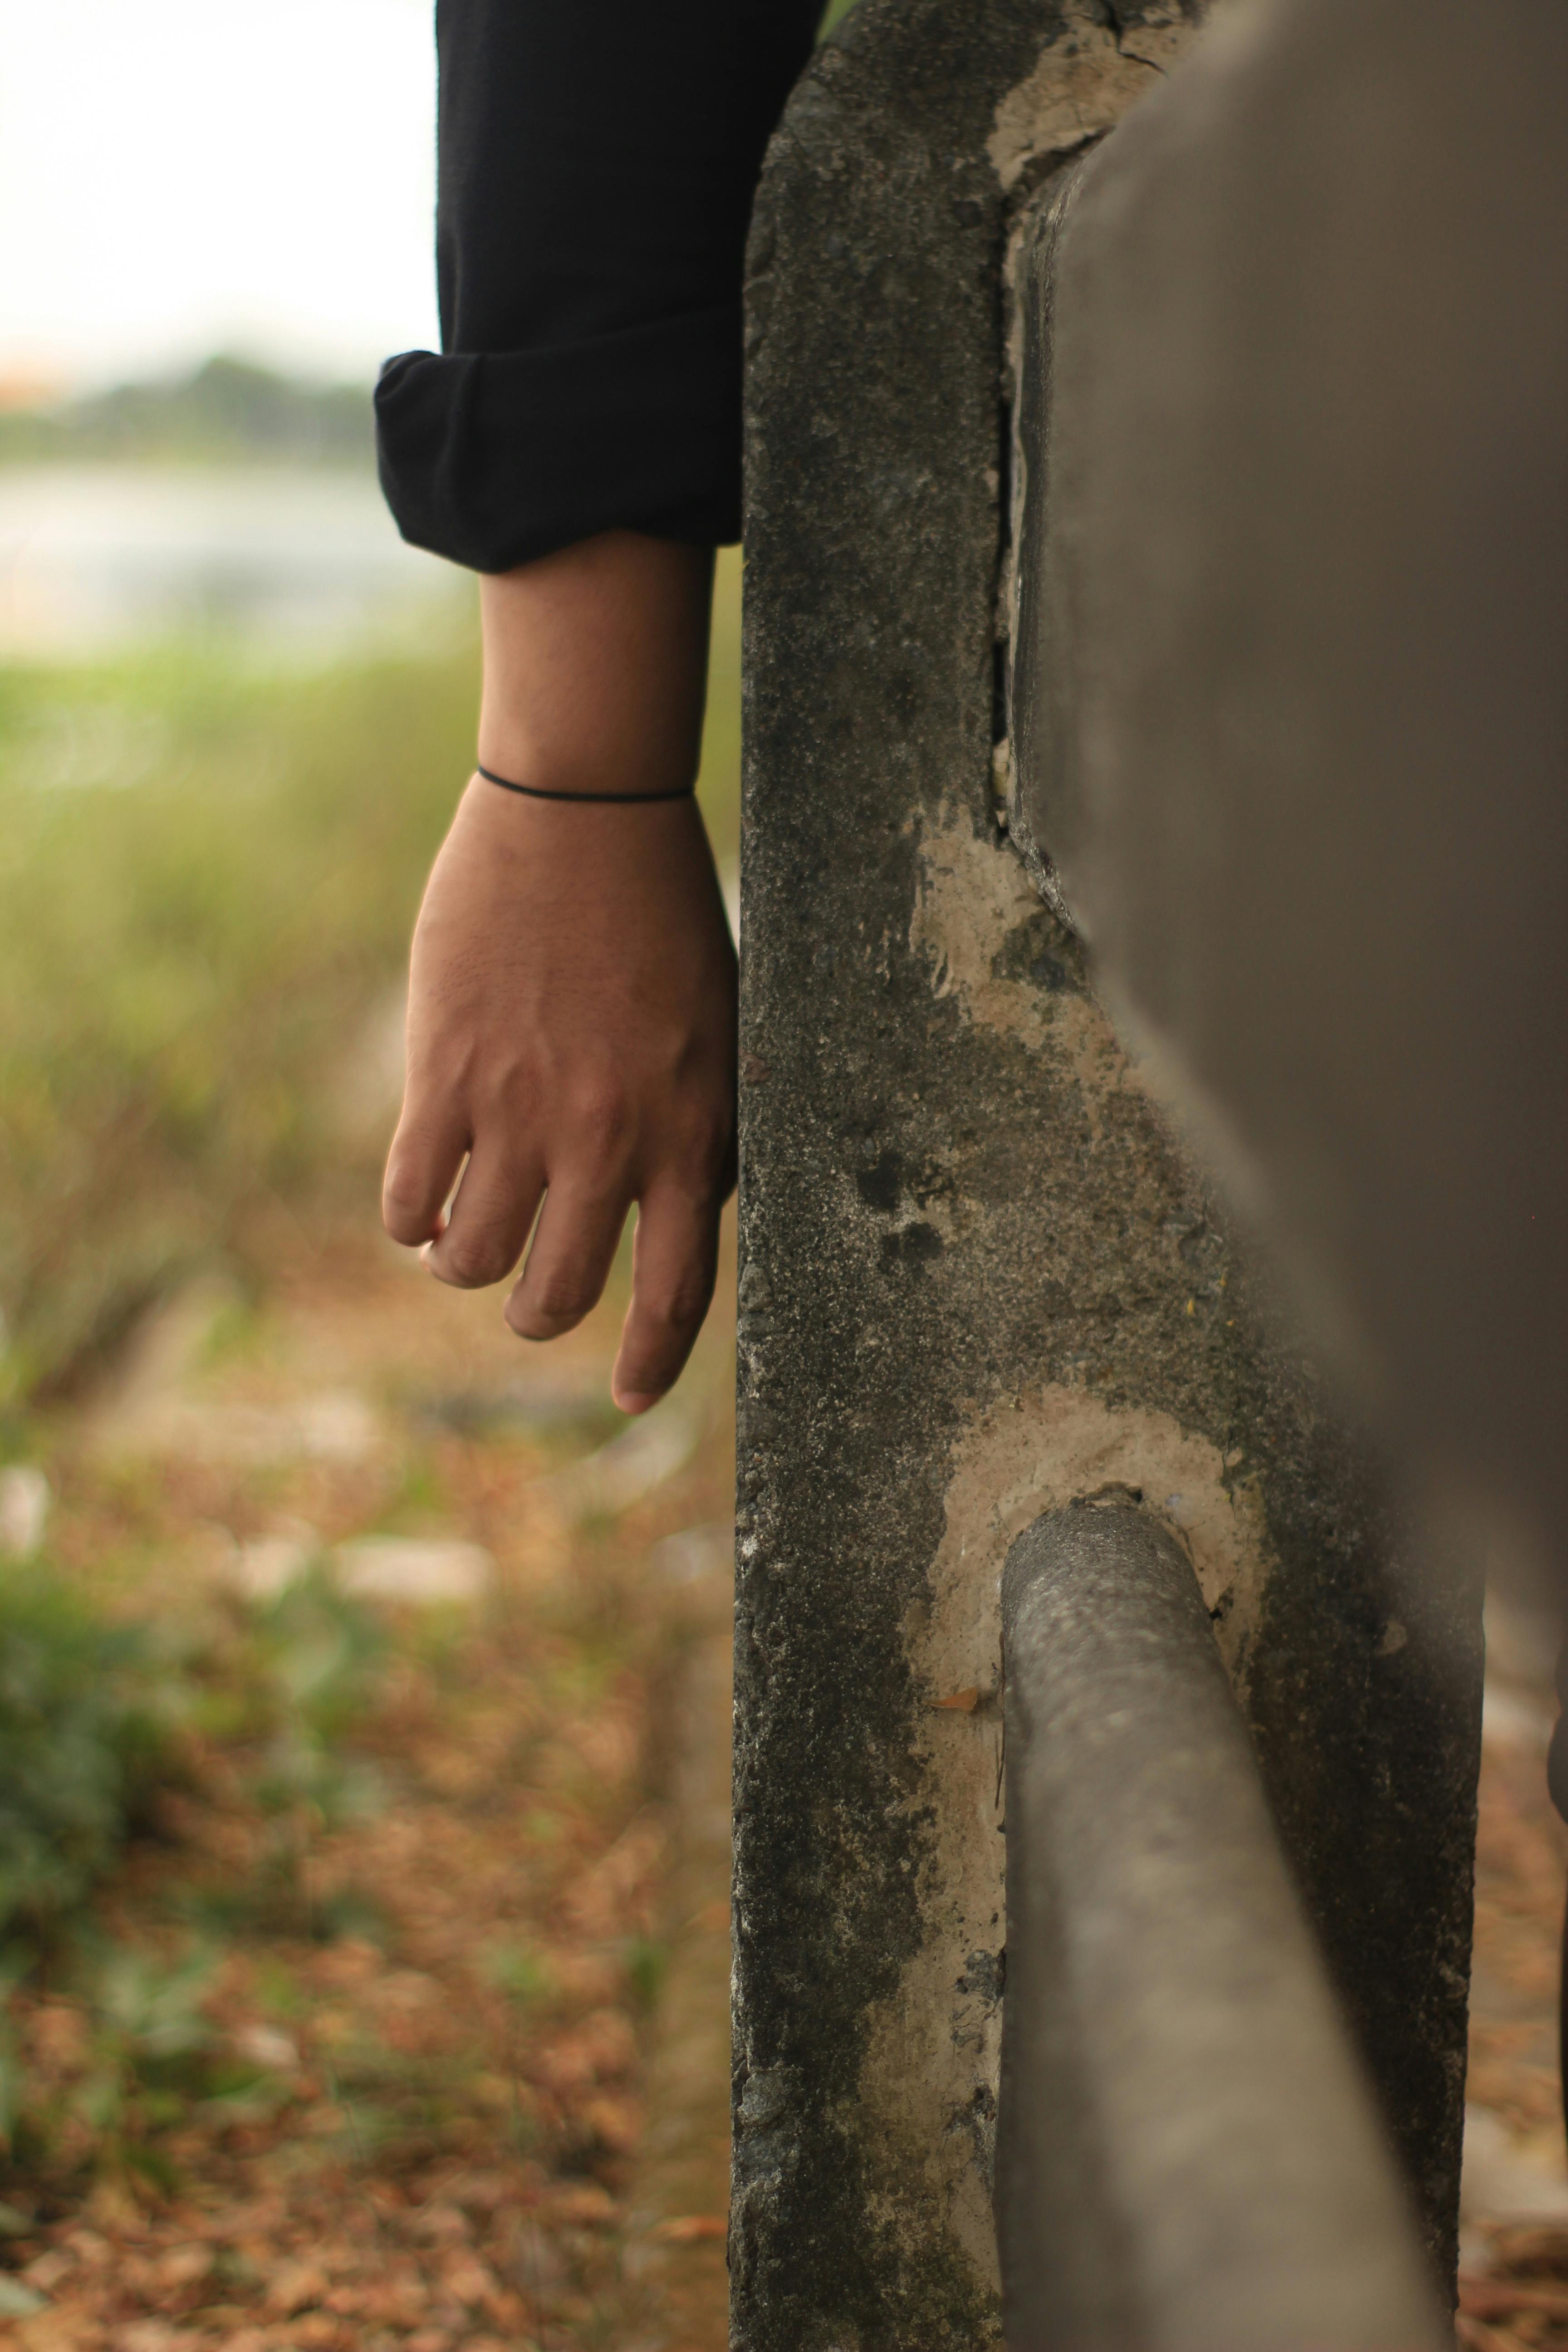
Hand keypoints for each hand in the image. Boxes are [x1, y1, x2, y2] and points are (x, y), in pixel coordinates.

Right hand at [381, 533, 735, 1411]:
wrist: (587, 814)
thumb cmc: (664, 916)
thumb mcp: (719, 1034)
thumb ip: (702, 1128)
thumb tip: (683, 1213)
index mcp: (695, 1134)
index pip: (677, 1291)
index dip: (650, 1359)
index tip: (630, 1395)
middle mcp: (612, 1142)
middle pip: (561, 1292)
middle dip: (536, 1312)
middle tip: (524, 1295)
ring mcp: (524, 1114)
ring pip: (473, 1262)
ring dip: (462, 1270)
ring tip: (458, 1246)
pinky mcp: (446, 1077)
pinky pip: (411, 1200)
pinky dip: (409, 1222)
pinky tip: (416, 1208)